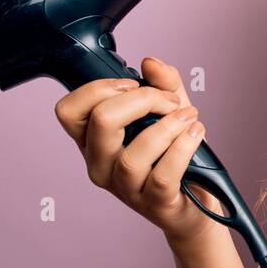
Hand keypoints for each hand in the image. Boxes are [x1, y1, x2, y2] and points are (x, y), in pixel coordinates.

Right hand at [53, 56, 223, 245]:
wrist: (198, 200)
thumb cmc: (175, 155)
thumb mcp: (170, 111)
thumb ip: (163, 84)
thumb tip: (151, 63)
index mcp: (93, 140)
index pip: (68, 110)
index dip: (99, 88)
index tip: (133, 84)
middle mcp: (100, 165)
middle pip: (101, 122)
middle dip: (142, 100)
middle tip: (169, 101)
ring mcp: (124, 188)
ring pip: (133, 154)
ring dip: (167, 126)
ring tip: (189, 117)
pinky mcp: (153, 203)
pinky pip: (162, 175)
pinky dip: (182, 148)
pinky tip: (196, 133)